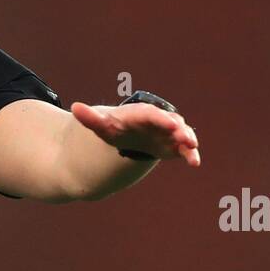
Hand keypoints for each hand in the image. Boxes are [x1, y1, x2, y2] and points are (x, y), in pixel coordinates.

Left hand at [69, 100, 200, 166]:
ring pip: (181, 133)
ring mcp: (168, 132)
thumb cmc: (116, 129)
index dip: (160, 119)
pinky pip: (184, 149)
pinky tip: (194, 163)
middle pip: (170, 122)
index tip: (169, 123)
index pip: (151, 114)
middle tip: (183, 135)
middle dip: (177, 128)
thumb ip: (91, 118)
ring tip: (191, 147)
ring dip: (187, 139)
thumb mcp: (102, 125)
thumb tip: (75, 107)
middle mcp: (158, 120)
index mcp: (142, 114)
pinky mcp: (174, 145)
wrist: (127, 137)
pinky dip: (190, 154)